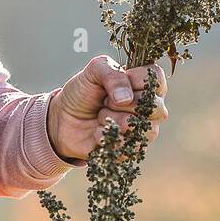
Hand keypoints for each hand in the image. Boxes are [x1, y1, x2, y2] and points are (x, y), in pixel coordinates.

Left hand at [46, 55, 168, 162]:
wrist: (64, 120)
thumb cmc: (83, 92)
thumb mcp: (94, 71)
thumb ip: (113, 74)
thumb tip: (126, 98)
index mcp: (144, 82)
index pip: (156, 78)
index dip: (135, 80)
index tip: (114, 82)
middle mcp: (150, 106)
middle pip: (156, 107)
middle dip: (124, 104)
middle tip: (106, 101)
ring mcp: (143, 129)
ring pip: (146, 129)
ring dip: (116, 121)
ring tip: (100, 116)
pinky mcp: (132, 149)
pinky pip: (131, 147)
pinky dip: (108, 138)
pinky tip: (97, 132)